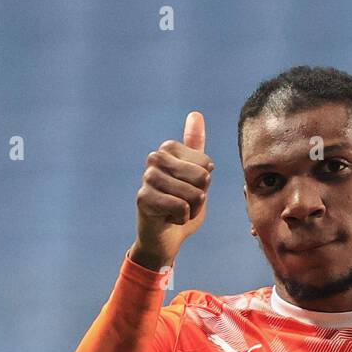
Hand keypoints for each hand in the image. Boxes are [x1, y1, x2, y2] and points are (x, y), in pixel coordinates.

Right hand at [132, 111, 214, 269]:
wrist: (164, 237)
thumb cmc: (181, 204)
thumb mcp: (195, 175)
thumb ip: (196, 146)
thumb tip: (195, 114)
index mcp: (169, 149)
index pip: (207, 165)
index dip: (204, 184)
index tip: (188, 190)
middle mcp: (155, 158)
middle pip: (202, 177)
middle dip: (200, 198)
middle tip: (183, 203)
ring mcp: (147, 177)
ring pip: (194, 194)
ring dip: (191, 210)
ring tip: (176, 210)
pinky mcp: (143, 198)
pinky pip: (181, 207)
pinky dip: (181, 219)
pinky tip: (168, 218)